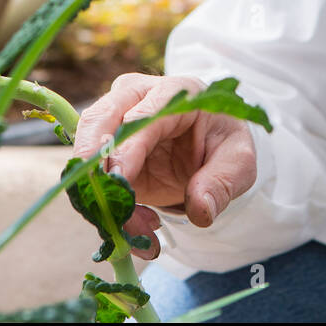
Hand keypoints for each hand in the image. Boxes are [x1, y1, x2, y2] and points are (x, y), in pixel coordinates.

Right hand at [72, 73, 257, 260]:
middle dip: (94, 166)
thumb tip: (200, 210)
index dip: (125, 147)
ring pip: (86, 154)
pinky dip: (106, 209)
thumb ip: (222, 182)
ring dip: (102, 197)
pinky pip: (92, 180)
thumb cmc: (223, 143)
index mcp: (173, 93)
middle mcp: (135, 99)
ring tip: (140, 231)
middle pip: (97, 121)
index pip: (140, 114)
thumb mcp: (239, 161)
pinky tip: (136, 231)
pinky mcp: (104, 152)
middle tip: (106, 209)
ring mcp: (113, 123)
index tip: (119, 180)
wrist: (208, 147)